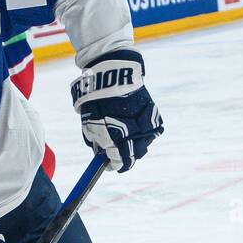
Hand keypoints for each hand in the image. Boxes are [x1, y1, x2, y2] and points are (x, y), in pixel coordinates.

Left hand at [72, 49, 162, 172]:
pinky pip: (152, 130)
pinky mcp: (153, 115)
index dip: (115, 165)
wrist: (113, 77)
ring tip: (128, 138)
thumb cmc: (96, 101)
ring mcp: (145, 125)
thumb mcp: (89, 123)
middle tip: (119, 156)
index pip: (119, 162)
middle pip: (134, 156)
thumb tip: (100, 152)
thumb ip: (96, 141)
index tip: (111, 166)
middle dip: (126, 158)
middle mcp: (133, 136)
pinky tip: (138, 127)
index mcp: (116, 140)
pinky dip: (146, 131)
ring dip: (136, 145)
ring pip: (144, 144)